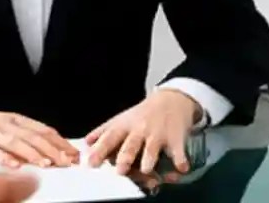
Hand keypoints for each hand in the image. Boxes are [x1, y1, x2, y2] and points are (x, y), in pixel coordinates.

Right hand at [0, 108, 78, 168]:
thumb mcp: (5, 126)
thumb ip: (24, 136)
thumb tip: (50, 150)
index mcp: (16, 119)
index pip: (43, 130)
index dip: (60, 142)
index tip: (73, 153)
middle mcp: (6, 123)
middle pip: (34, 137)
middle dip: (53, 150)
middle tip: (67, 162)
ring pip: (17, 143)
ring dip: (33, 154)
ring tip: (47, 164)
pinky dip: (5, 158)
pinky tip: (15, 166)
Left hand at [86, 90, 200, 174]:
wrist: (171, 99)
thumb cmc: (143, 114)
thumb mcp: (121, 119)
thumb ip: (104, 132)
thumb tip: (86, 143)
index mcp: (125, 127)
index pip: (110, 138)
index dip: (100, 150)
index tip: (92, 163)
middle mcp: (140, 130)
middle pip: (131, 144)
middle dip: (125, 157)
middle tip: (120, 170)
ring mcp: (158, 134)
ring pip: (153, 148)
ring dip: (150, 159)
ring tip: (147, 169)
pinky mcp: (175, 138)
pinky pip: (178, 151)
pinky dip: (180, 160)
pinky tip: (181, 168)